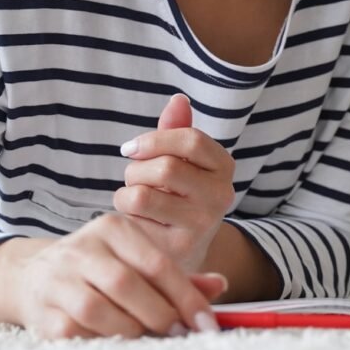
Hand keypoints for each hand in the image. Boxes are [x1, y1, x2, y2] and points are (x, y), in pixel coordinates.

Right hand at [9, 213, 227, 338]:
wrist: (33, 276)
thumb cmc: (99, 269)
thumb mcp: (136, 259)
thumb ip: (175, 274)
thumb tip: (219, 285)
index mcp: (113, 228)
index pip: (156, 262)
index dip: (186, 296)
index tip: (206, 323)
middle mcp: (82, 248)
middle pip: (126, 284)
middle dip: (159, 314)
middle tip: (178, 333)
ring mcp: (58, 278)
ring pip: (98, 309)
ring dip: (129, 330)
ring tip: (146, 338)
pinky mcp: (42, 310)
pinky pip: (74, 331)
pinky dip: (99, 340)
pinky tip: (113, 341)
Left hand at [114, 94, 236, 270]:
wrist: (184, 249)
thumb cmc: (178, 195)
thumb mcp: (182, 161)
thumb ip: (177, 130)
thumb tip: (178, 100)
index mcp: (224, 165)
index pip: (191, 140)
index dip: (154, 139)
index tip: (130, 148)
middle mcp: (221, 195)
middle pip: (165, 167)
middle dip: (137, 169)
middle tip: (134, 179)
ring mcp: (202, 223)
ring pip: (144, 193)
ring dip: (127, 192)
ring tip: (134, 199)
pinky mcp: (179, 247)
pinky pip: (135, 218)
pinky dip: (125, 213)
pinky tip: (136, 219)